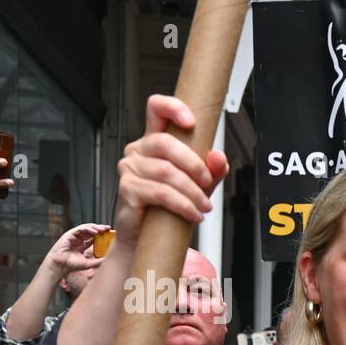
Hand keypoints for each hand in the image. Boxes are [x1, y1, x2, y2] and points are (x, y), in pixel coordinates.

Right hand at [44, 223, 109, 275]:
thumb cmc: (71, 265)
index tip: (109, 234)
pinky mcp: (69, 234)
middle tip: (108, 228)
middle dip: (99, 228)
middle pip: (90, 231)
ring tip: (103, 229)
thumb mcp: (88, 263)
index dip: (101, 235)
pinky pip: (79, 229)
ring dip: (95, 227)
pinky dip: (87, 229)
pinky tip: (95, 232)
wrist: (60, 265)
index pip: (92, 237)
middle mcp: (78, 239)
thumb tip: (109, 260)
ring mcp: (73, 236)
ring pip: (85, 228)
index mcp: (82, 245)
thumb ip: (98, 261)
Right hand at [114, 95, 228, 245]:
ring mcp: (129, 168)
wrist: (146, 236)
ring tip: (203, 206)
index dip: (172, 108)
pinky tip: (193, 214)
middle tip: (207, 182)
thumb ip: (211, 170)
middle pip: (165, 142)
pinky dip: (183, 205)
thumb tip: (218, 157)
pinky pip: (160, 193)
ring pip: (166, 172)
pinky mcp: (127, 188)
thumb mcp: (197, 186)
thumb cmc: (167, 207)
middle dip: (194, 164)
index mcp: (154, 142)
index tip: (191, 121)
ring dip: (192, 192)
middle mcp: (139, 150)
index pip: (156, 109)